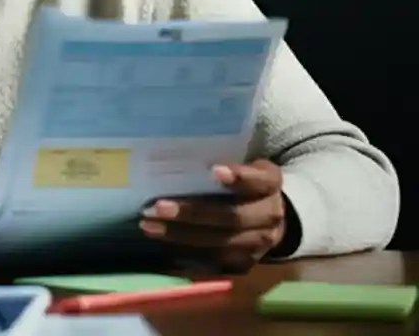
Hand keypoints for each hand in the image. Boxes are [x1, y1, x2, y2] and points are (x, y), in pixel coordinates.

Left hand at [139, 160, 288, 271]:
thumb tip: (174, 155)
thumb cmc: (241, 183)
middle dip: (193, 213)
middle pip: (232, 217)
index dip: (239, 178)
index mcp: (270, 184)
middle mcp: (270, 216)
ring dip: (180, 235)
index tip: (215, 170)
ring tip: (149, 226)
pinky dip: (185, 253)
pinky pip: (213, 262)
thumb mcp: (241, 166)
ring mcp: (260, 244)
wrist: (268, 217)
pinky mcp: (244, 264)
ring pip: (219, 242)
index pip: (258, 181)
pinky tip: (160, 244)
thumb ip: (220, 161)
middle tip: (157, 207)